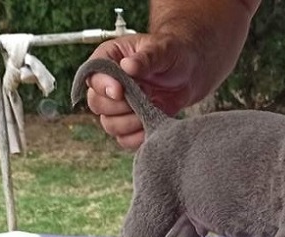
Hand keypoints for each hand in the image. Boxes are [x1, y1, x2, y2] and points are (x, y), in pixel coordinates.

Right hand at [85, 34, 200, 148]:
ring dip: (130, 123)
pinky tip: (152, 124)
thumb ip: (145, 58)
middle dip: (120, 106)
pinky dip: (138, 137)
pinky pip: (125, 139)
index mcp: (109, 59)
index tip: (120, 91)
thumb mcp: (162, 49)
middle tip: (144, 98)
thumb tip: (129, 66)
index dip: (103, 86)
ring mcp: (120, 105)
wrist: (192, 72)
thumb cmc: (173, 54)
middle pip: (96, 104)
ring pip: (109, 124)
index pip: (93, 76)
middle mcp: (109, 83)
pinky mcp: (133, 122)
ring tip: (151, 109)